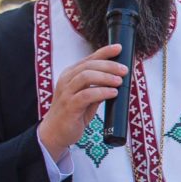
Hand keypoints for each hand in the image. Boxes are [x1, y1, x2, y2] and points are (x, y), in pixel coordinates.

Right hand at [37, 44, 125, 164]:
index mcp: (71, 74)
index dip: (105, 52)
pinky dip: (101, 92)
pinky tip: (112, 93)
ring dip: (105, 77)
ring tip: (119, 82)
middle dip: (109, 65)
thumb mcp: (88, 97)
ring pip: (86, 76)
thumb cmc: (73, 113)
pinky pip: (86, 95)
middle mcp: (67, 80)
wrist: (55, 133)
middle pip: (89, 65)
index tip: (119, 48)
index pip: (89, 58)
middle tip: (124, 70)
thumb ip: (99, 87)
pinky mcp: (69, 106)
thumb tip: (118, 79)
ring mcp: (66, 93)